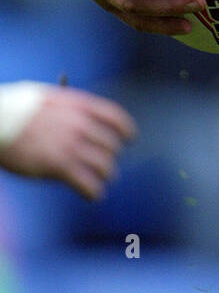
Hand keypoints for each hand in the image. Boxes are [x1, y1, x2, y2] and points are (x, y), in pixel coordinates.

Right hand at [0, 85, 136, 199]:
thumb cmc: (14, 110)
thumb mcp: (46, 97)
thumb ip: (66, 107)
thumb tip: (80, 116)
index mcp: (78, 105)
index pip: (115, 117)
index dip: (126, 130)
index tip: (130, 139)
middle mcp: (80, 124)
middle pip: (112, 145)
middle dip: (110, 157)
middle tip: (104, 166)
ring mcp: (71, 145)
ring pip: (106, 167)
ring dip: (105, 176)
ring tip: (99, 181)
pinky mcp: (59, 167)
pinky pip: (89, 184)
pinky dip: (93, 192)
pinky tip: (91, 194)